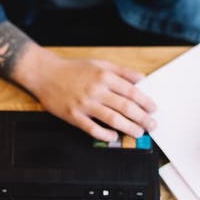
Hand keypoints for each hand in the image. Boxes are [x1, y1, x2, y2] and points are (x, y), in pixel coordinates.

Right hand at [20, 51, 156, 141]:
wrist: (45, 74)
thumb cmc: (73, 69)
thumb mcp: (99, 63)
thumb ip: (121, 71)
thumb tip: (141, 79)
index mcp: (104, 76)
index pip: (131, 91)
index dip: (145, 102)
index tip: (153, 108)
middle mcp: (96, 90)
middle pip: (125, 107)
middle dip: (142, 118)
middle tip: (151, 125)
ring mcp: (85, 104)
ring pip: (113, 119)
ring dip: (129, 128)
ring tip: (139, 132)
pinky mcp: (74, 116)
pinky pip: (93, 129)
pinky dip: (106, 134)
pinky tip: (114, 136)